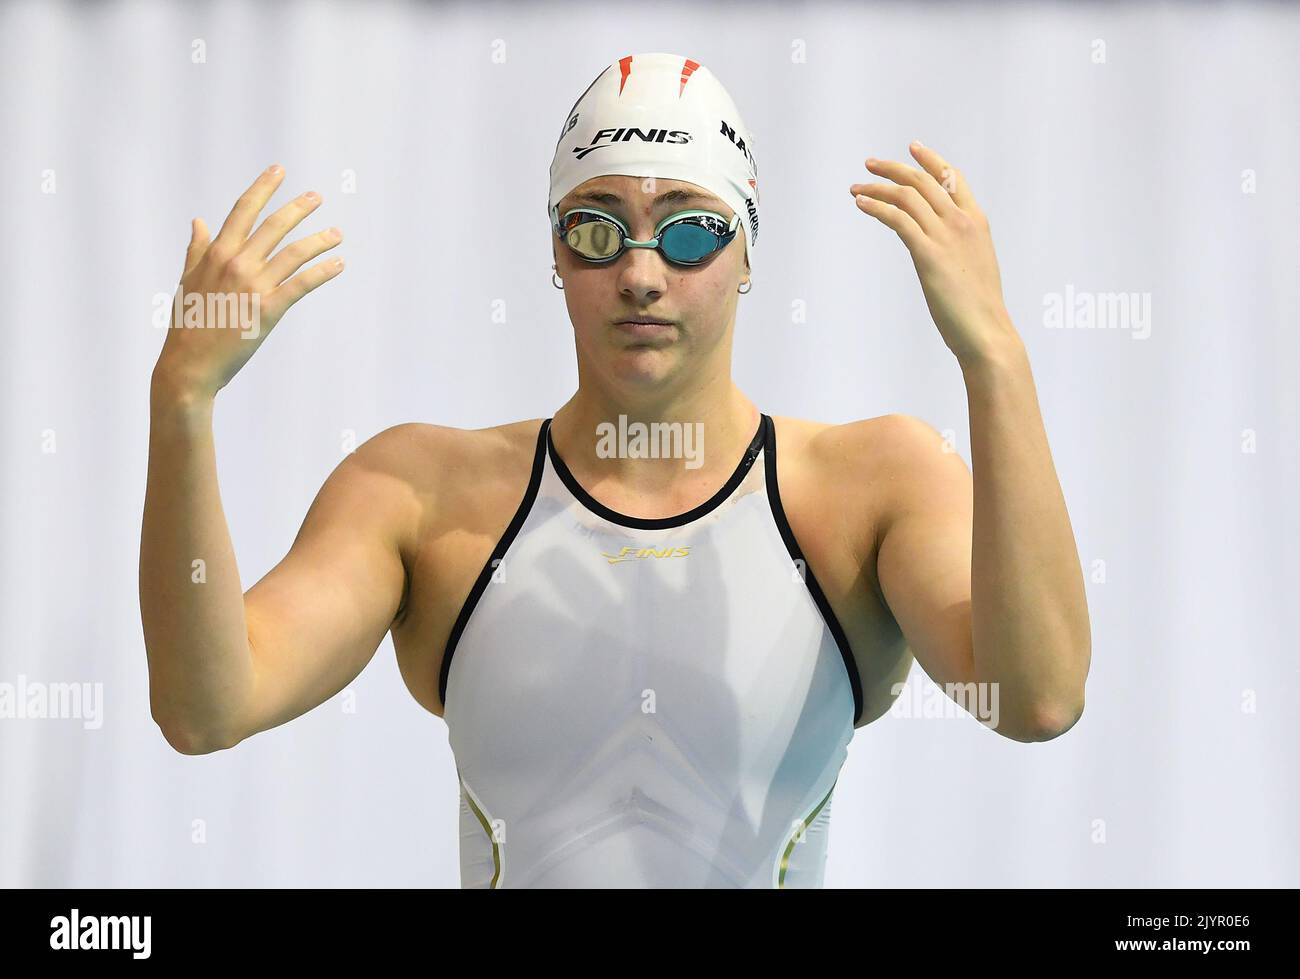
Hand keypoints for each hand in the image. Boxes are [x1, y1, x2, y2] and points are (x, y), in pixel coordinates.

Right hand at [154, 165, 343, 398]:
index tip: (279, 170)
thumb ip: (197, 250)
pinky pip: (302, 284)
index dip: (262, 188)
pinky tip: (338, 264)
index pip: (243, 211)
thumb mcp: (188, 280)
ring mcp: (253, 285)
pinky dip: (322, 272)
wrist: (189, 364)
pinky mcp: (268, 309)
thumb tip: (198, 221)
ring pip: (294, 253)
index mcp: (215, 254)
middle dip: (298, 208)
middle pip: (274, 226)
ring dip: (319, 240)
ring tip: (337, 234)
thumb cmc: (188, 324)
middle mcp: (235, 263)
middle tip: (317, 197)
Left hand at [850, 142, 1016, 364]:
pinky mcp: (928, 254)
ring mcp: (946, 236)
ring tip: (856, 188)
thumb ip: (959, 248)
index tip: (912, 148)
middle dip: (893, 169)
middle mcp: (962, 222)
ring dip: (877, 188)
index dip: (931, 160)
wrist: (987, 332)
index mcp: (977, 222)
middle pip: (923, 182)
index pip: (952, 178)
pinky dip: (876, 207)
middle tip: (870, 164)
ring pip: (907, 196)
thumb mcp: (974, 266)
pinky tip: (861, 204)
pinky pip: (897, 219)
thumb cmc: (979, 309)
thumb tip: (938, 248)